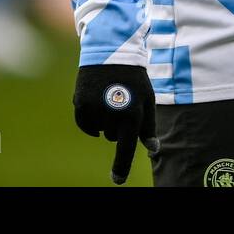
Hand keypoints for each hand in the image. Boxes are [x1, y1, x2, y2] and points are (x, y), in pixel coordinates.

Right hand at [72, 64, 159, 183]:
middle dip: (118, 126)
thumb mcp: (147, 99)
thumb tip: (153, 149)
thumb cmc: (134, 78)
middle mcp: (113, 113)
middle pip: (113, 137)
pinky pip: (85, 125)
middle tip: (122, 103)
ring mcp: (95, 109)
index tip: (117, 180)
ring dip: (105, 121)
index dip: (121, 166)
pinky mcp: (80, 104)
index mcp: (132, 114)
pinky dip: (91, 121)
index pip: (125, 148)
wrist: (112, 52)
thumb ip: (148, 126)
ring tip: (111, 97)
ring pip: (100, 131)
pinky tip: (97, 104)